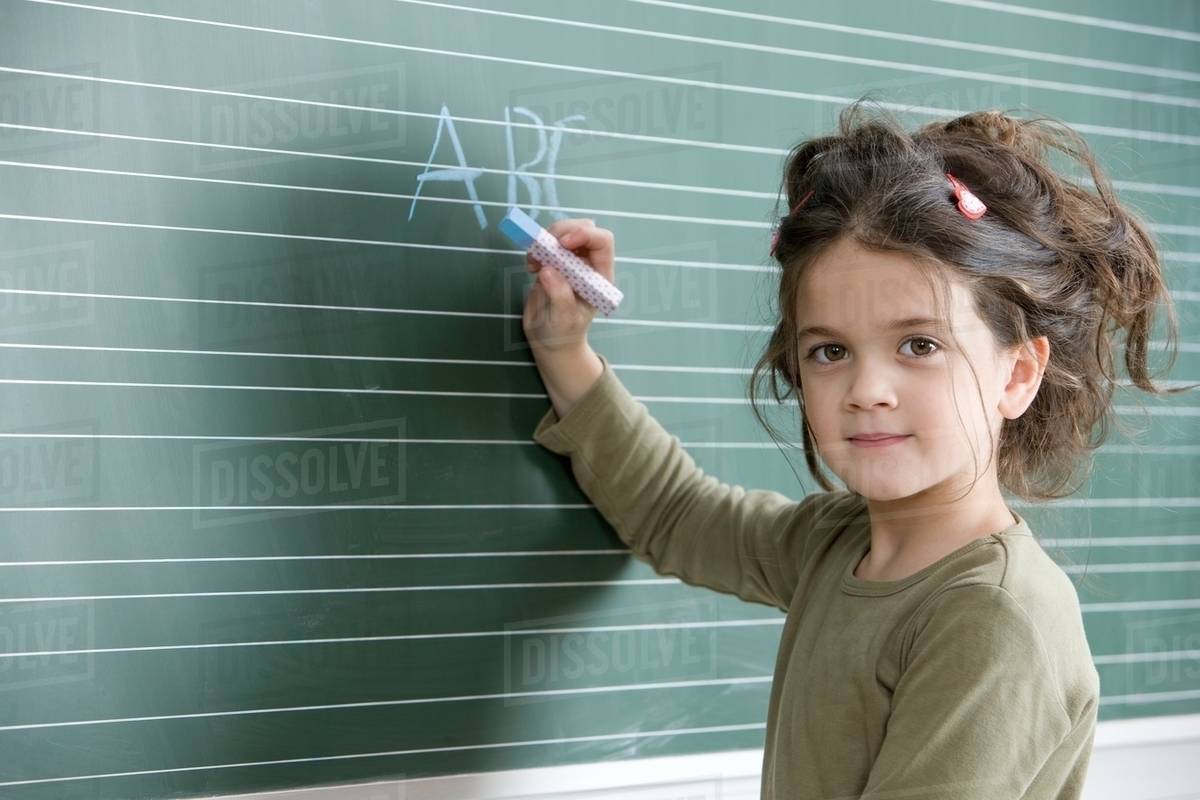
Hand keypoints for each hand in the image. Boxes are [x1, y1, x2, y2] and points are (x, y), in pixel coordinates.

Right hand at [522, 217, 615, 355]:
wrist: (549, 340)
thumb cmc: (564, 333)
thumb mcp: (565, 320)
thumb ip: (560, 296)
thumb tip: (548, 270)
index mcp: (600, 275)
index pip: (602, 242)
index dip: (585, 234)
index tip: (563, 243)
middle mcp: (587, 264)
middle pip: (582, 228)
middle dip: (561, 231)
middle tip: (543, 248)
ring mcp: (570, 261)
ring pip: (563, 231)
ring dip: (546, 238)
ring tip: (533, 261)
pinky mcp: (552, 262)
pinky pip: (545, 243)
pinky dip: (536, 247)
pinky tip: (531, 266)